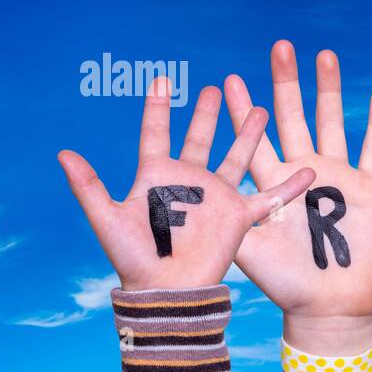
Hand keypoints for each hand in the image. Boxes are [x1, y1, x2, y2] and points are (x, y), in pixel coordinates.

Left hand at [58, 77, 314, 290]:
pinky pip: (269, 197)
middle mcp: (189, 182)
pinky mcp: (238, 216)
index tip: (162, 79)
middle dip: (208, 113)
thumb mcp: (107, 219)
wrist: (168, 292)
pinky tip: (309, 170)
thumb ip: (88, 186)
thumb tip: (62, 153)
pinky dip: (289, 185)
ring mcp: (216, 197)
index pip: (156, 133)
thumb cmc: (135, 259)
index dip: (158, 107)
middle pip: (201, 138)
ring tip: (260, 108)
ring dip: (248, 134)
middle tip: (217, 87)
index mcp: (157, 177)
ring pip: (237, 157)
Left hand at [224, 41, 371, 318]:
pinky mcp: (368, 189)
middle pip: (294, 118)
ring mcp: (337, 179)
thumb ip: (217, 217)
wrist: (330, 307)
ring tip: (323, 55)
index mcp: (272, 186)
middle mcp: (303, 175)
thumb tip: (181, 203)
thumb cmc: (284, 284)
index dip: (241, 110)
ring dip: (329, 89)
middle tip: (280, 47)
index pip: (252, 139)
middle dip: (287, 83)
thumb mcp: (243, 248)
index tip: (227, 79)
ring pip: (332, 123)